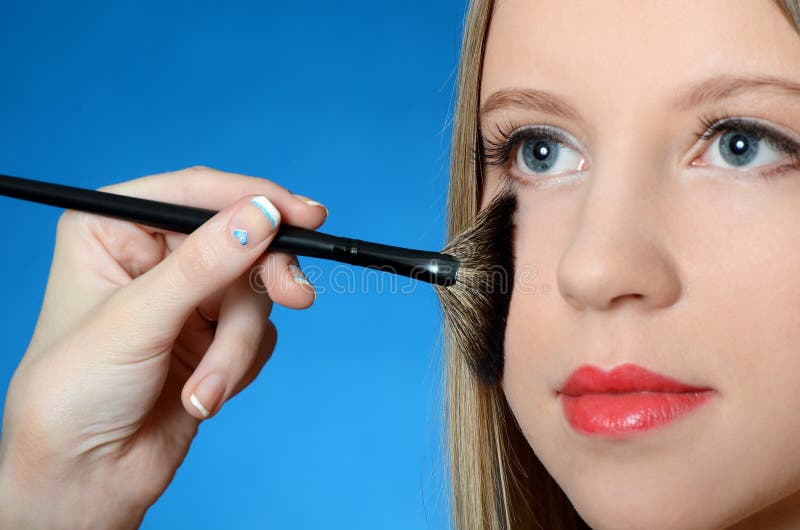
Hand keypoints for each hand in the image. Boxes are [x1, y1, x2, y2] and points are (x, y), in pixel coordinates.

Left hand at [0, 166, 326, 528]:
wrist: (85, 476)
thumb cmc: (75, 394)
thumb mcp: (138, 319)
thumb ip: (205, 264)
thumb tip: (262, 215)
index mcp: (114, 230)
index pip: (194, 192)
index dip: (253, 198)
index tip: (303, 215)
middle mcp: (154, 256)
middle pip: (240, 241)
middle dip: (263, 281)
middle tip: (297, 296)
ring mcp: (187, 297)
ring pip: (253, 294)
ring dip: (236, 347)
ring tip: (206, 390)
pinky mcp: (214, 335)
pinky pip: (259, 332)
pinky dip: (238, 366)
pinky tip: (203, 394)